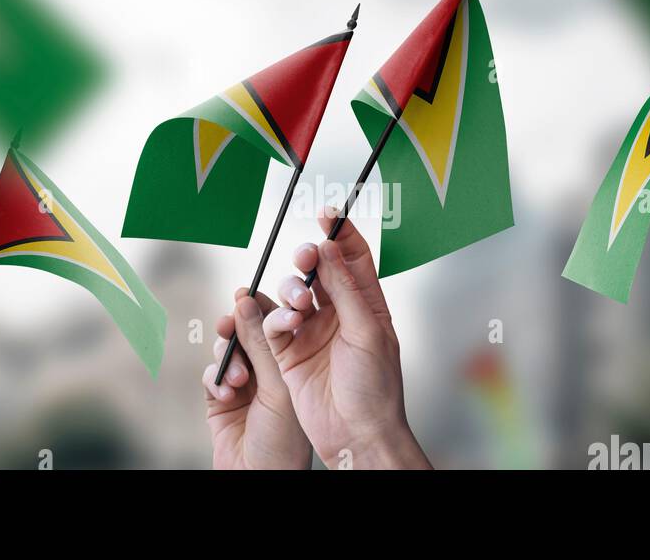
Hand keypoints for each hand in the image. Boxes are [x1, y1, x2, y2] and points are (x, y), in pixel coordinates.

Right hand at [201, 289, 309, 468]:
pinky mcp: (225, 397)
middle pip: (255, 321)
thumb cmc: (294, 437)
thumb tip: (246, 299)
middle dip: (243, 318)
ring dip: (230, 353)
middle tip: (238, 310)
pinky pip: (213, 373)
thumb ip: (265, 339)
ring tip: (239, 377)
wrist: (270, 482)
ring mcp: (252, 379)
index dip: (275, 294)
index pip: (292, 309)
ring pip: (231, 344)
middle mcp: (281, 362)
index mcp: (309, 355)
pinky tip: (229, 397)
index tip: (257, 285)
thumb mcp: (285, 380)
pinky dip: (217, 380)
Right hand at [262, 209, 429, 468]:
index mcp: (368, 305)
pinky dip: (274, 317)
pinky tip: (285, 323)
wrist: (356, 434)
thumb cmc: (375, 387)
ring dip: (292, 290)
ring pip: (293, 293)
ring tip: (300, 305)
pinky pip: (274, 323)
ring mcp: (312, 332)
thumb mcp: (367, 330)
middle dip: (309, 258)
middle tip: (305, 257)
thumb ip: (346, 287)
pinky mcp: (288, 353)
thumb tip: (331, 246)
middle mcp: (339, 314)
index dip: (340, 233)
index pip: (354, 257)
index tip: (327, 214)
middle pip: (319, 270)